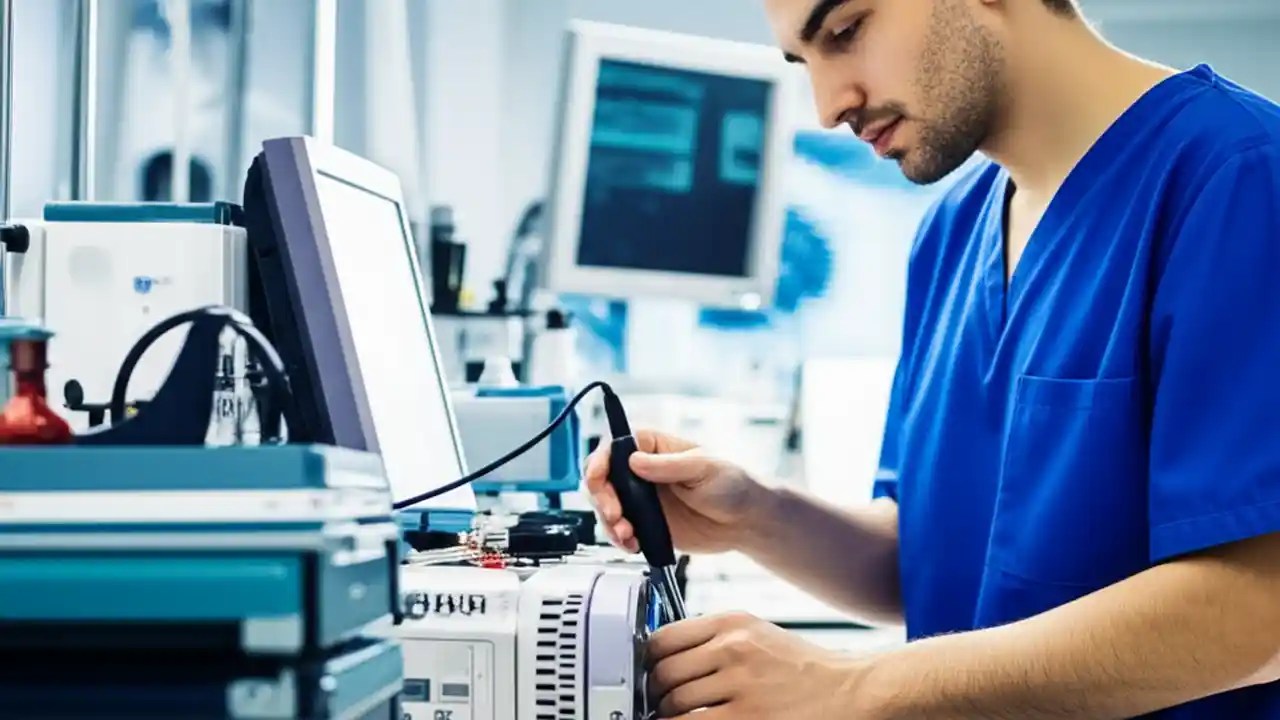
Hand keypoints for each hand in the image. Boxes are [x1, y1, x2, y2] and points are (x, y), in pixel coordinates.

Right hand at [584, 429, 769, 554]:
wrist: (746, 521)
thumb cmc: (733, 484)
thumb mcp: (704, 468)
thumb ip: (668, 465)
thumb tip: (635, 461)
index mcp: (655, 447)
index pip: (615, 446)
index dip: (601, 460)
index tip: (599, 477)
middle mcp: (643, 471)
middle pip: (602, 477)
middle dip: (601, 496)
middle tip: (615, 514)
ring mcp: (642, 498)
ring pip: (606, 505)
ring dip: (608, 521)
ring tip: (627, 534)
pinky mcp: (647, 523)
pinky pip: (621, 529)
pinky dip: (619, 538)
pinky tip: (632, 543)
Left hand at [647, 612, 869, 718]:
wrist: (849, 692)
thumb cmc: (802, 669)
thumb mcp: (756, 635)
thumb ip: (713, 640)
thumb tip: (665, 658)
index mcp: (732, 623)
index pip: (662, 638)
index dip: (647, 661)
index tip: (647, 674)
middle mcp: (733, 649)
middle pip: (663, 673)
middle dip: (656, 694)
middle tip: (660, 703)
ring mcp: (739, 685)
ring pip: (674, 704)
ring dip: (670, 716)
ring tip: (680, 718)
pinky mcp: (746, 719)